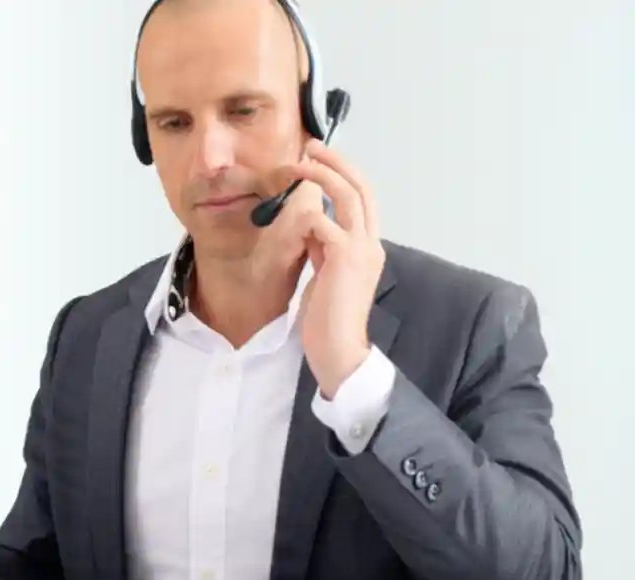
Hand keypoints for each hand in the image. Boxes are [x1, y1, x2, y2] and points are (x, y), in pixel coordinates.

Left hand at [287, 138, 384, 398]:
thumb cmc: (328, 320)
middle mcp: (370, 243)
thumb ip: (323, 250)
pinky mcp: (344, 260)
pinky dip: (306, 217)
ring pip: (348, 196)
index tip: (320, 159)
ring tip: (297, 166)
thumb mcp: (326, 275)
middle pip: (361, 187)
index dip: (344, 174)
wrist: (339, 351)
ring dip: (321, 176)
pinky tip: (290, 225)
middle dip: (336, 162)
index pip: (363, 199)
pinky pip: (324, 223)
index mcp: (368, 247)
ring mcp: (361, 250)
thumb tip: (311, 228)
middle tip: (311, 146)